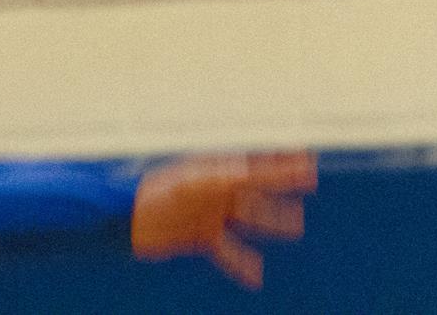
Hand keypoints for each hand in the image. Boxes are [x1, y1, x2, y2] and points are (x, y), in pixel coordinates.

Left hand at [129, 151, 315, 289]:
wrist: (127, 219)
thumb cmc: (155, 194)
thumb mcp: (189, 185)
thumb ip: (217, 179)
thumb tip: (245, 170)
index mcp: (216, 173)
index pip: (257, 166)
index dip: (283, 162)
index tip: (308, 157)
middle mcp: (215, 191)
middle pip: (258, 188)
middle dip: (283, 185)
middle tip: (309, 181)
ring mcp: (209, 214)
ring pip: (249, 218)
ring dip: (271, 221)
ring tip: (295, 225)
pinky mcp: (199, 236)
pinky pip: (227, 251)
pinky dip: (242, 264)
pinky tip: (257, 278)